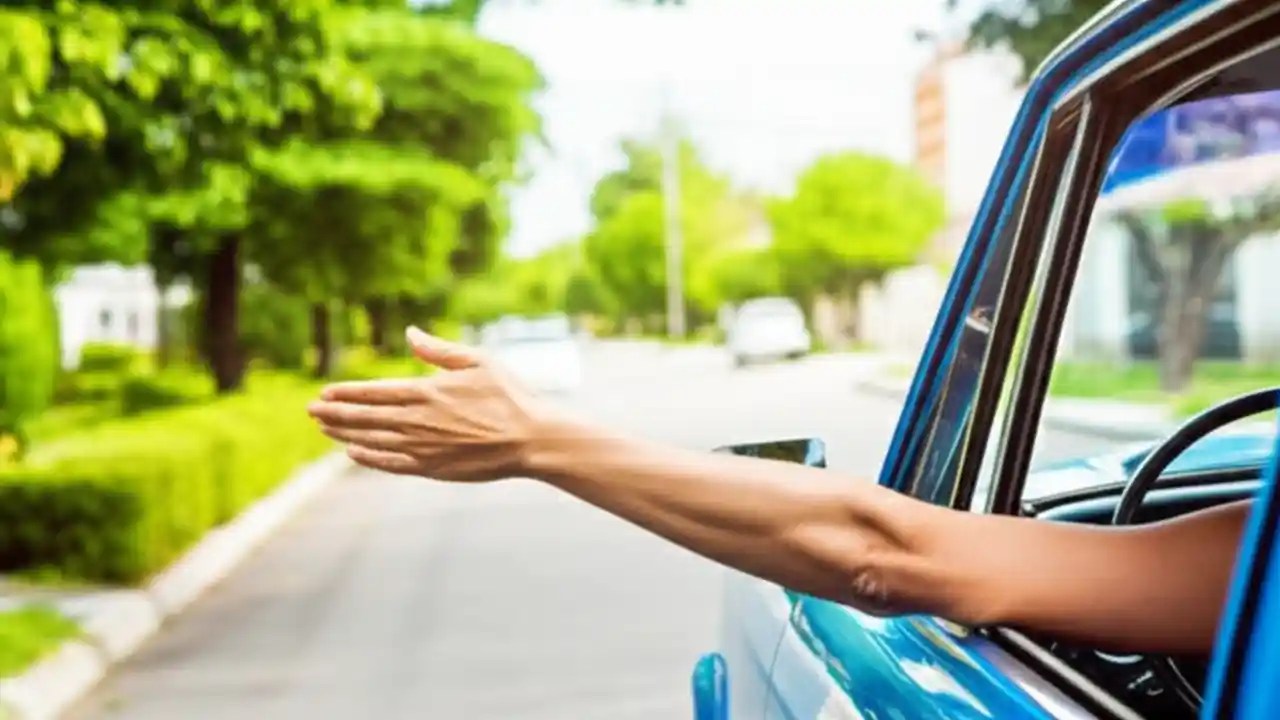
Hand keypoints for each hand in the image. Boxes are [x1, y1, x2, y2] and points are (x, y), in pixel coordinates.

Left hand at [307, 326, 558, 481]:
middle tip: (310, 411)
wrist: (531, 440)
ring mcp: (423, 447)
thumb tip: (410, 332)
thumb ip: (439, 350)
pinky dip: (369, 458)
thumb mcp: (478, 361)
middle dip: (335, 413)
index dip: (347, 392)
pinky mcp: (433, 468)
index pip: (375, 392)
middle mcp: (418, 421)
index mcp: (427, 392)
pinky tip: (353, 453)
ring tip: (325, 429)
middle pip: (365, 417)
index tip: (324, 391)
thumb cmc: (509, 396)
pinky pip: (391, 463)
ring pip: (372, 441)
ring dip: (345, 434)